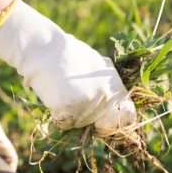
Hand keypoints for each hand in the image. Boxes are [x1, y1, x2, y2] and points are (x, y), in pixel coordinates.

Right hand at [0, 0, 135, 132]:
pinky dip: (55, 115)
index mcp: (115, 85)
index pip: (127, 117)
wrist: (44, 47)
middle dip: (85, 119)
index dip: (114, 124)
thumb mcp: (94, 65)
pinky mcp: (71, 110)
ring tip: (60, 92)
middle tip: (71, 103)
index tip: (101, 124)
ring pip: (78, 125)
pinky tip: (53, 96)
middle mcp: (107, 96)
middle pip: (99, 124)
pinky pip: (62, 124)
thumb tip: (104, 103)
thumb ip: (102, 84)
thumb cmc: (65, 54)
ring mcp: (90, 104)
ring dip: (68, 115)